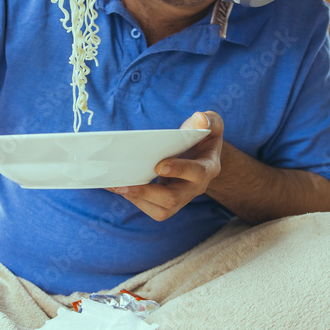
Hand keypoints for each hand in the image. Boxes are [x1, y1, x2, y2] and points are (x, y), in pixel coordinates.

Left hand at [108, 111, 223, 220]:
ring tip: (118, 186)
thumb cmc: (203, 136)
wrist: (201, 154)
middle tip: (125, 184)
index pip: (198, 172)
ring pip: (162, 210)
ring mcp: (182, 198)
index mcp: (208, 167)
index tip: (159, 166)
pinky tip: (116, 186)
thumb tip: (200, 119)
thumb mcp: (212, 124)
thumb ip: (209, 120)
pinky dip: (133, 199)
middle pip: (174, 199)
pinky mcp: (167, 202)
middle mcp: (195, 188)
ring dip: (138, 200)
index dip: (179, 170)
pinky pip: (151, 208)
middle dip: (147, 193)